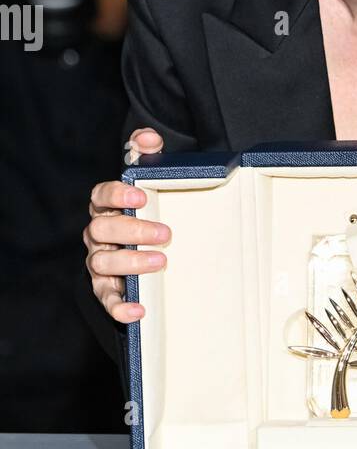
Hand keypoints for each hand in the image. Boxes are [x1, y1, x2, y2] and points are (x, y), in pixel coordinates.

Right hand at [84, 127, 168, 322]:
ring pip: (103, 263)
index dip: (116, 195)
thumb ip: (147, 153)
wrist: (147, 244)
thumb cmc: (147, 208)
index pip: (100, 196)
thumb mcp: (150, 178)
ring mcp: (100, 261)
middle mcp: (98, 234)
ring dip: (131, 263)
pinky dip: (120, 307)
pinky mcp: (108, 288)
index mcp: (105, 207)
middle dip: (133, 231)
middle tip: (165, 234)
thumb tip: (147, 137)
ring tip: (161, 262)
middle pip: (103, 230)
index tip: (139, 195)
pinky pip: (107, 299)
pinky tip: (139, 310)